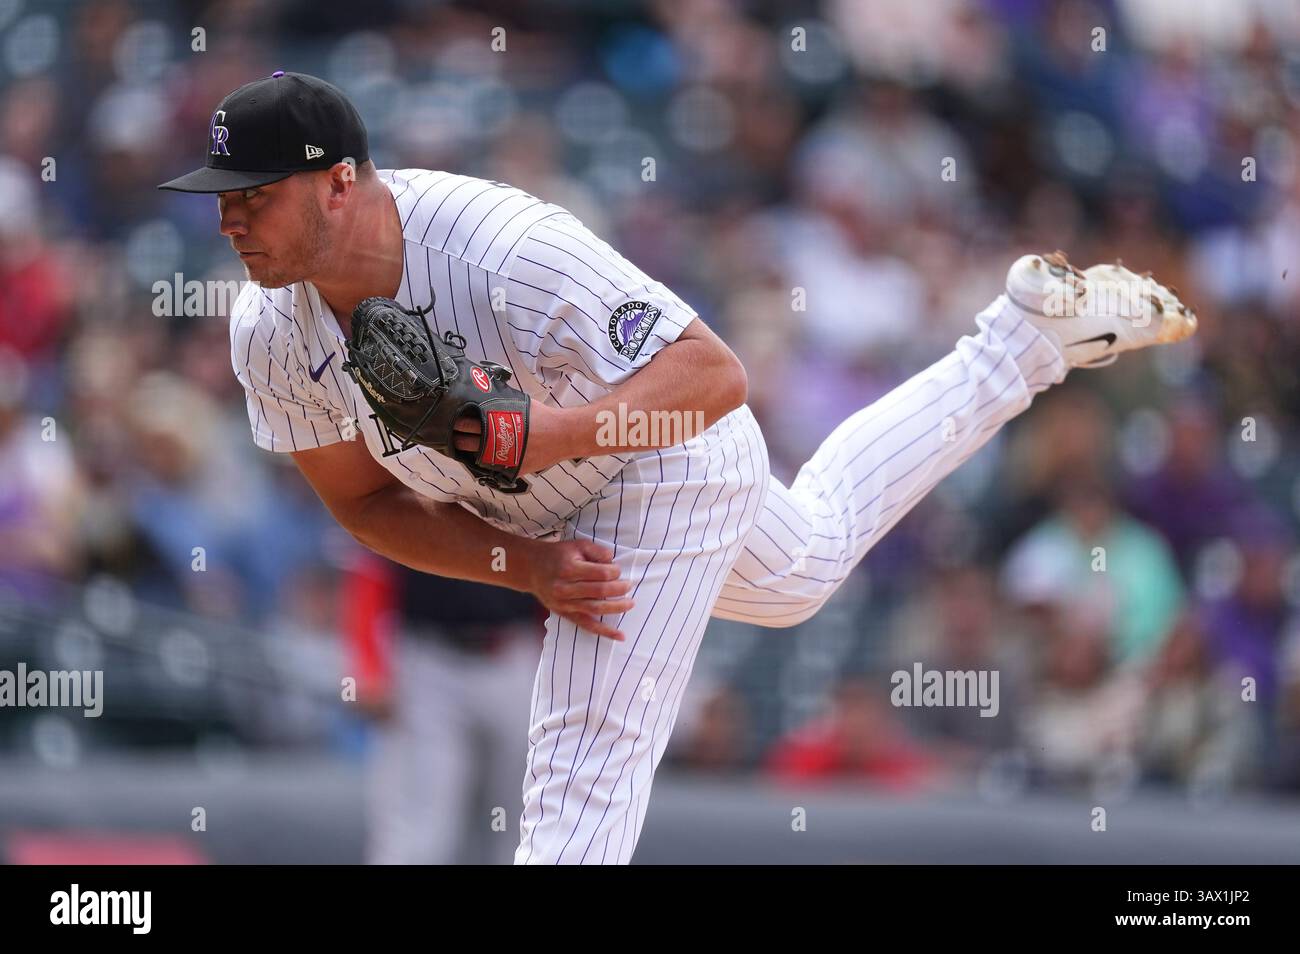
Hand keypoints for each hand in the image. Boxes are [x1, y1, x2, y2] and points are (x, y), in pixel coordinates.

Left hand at [453, 402, 570, 475]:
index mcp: (495, 424)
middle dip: (458, 438)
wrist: (561, 435)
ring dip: (468, 452)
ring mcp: (501, 458)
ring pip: (474, 458)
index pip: (466, 425)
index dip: (457, 424)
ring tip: (465, 447)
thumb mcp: (519, 404)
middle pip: (465, 442)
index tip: (453, 422)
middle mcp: (495, 443)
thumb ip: (501, 403)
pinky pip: (491, 468)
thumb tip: (488, 396)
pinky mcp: (510, 469)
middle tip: (455, 435)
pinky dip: (484, 463)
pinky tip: (482, 457)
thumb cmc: (542, 417)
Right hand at [526, 538, 633, 639]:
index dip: (615, 571)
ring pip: (595, 609)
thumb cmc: (558, 555)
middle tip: (629, 585)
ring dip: (616, 608)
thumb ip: (597, 552)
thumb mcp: (577, 545)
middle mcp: (565, 587)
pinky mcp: (564, 614)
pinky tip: (620, 636)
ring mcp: (564, 603)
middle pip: (600, 591)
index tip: (618, 569)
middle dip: (619, 589)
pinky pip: (587, 625)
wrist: (532, 568)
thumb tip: (613, 563)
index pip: (601, 573)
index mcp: (569, 568)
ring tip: (630, 604)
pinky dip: (605, 632)